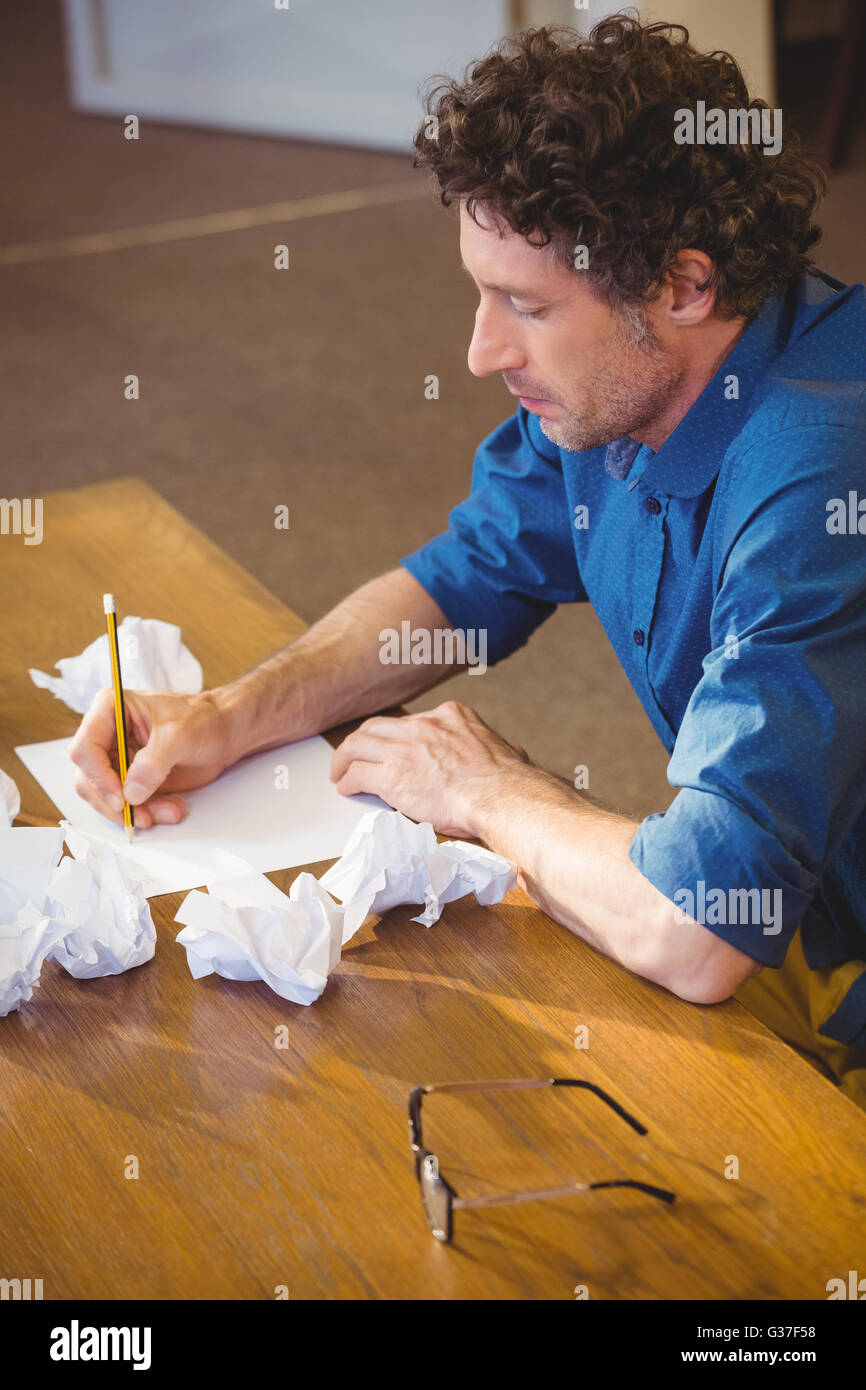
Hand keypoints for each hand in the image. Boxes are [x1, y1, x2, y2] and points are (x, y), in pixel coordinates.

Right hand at [68, 688, 232, 828]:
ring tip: (167, 811)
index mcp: (110, 709)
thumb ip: (153, 762)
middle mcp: (107, 735)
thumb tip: (132, 791)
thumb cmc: (202, 719)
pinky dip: (145, 813)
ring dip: (133, 812)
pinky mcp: (129, 780)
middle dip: (114, 803)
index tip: (121, 798)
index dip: (98, 776)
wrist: (221, 733)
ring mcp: (116, 759)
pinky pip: (126, 806)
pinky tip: (170, 809)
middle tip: (141, 816)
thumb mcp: (180, 734)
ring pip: (105, 797)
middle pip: (88, 778)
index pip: (85, 747)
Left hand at [329, 699, 530, 836]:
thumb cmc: (507, 782)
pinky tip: (346, 788)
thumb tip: (510, 752)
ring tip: (339, 772)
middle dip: (363, 741)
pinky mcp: (391, 776)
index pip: (411, 721)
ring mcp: (404, 749)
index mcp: (450, 715)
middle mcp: (423, 726)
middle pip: (378, 727)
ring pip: (358, 745)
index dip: (397, 737)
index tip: (392, 747)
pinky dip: (348, 781)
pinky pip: (357, 774)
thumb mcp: (505, 749)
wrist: (500, 797)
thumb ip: (495, 748)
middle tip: (353, 754)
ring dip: (344, 759)